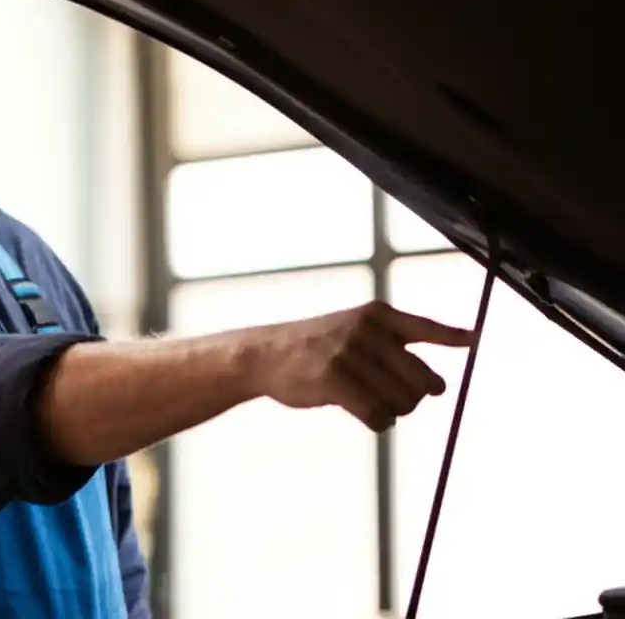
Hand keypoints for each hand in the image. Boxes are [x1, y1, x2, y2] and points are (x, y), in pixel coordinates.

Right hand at [248, 301, 474, 430]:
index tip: (474, 339)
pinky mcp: (335, 380)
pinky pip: (378, 414)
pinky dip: (381, 423)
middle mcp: (367, 330)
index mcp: (376, 316)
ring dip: (395, 411)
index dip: (451, 336)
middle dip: (414, 396)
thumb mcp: (351, 329)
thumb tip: (436, 385)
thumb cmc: (314, 347)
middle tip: (397, 401)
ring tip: (375, 405)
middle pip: (421, 378)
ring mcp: (350, 354)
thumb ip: (392, 349)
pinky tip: (372, 419)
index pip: (423, 327)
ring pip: (402, 400)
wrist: (265, 355)